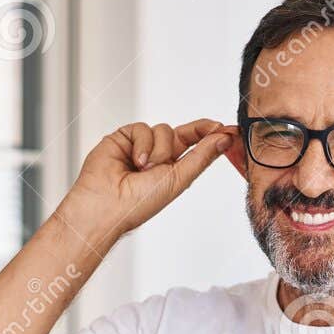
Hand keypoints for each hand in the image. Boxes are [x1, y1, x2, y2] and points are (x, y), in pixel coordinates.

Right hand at [59, 119, 236, 243]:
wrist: (105, 205)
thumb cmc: (139, 203)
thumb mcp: (179, 179)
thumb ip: (201, 156)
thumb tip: (224, 139)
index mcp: (172, 170)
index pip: (195, 146)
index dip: (210, 135)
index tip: (227, 129)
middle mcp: (157, 156)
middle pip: (183, 132)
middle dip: (197, 132)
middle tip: (215, 128)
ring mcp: (140, 146)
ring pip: (163, 130)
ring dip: (159, 149)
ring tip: (146, 169)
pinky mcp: (123, 138)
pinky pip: (142, 128)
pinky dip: (142, 143)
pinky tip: (135, 161)